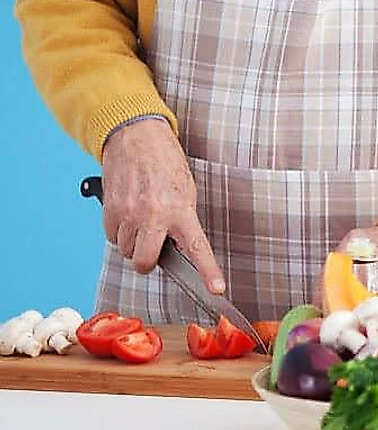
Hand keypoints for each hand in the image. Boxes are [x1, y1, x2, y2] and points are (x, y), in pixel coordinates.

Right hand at [99, 119, 224, 294]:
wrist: (137, 138)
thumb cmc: (165, 163)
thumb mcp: (185, 189)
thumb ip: (182, 220)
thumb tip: (179, 248)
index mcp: (181, 210)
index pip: (197, 248)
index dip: (208, 272)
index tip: (216, 290)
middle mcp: (154, 216)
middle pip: (144, 263)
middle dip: (147, 260)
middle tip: (153, 243)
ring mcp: (129, 214)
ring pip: (126, 251)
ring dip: (132, 241)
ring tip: (141, 215)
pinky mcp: (109, 211)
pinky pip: (112, 237)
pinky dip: (119, 230)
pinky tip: (127, 211)